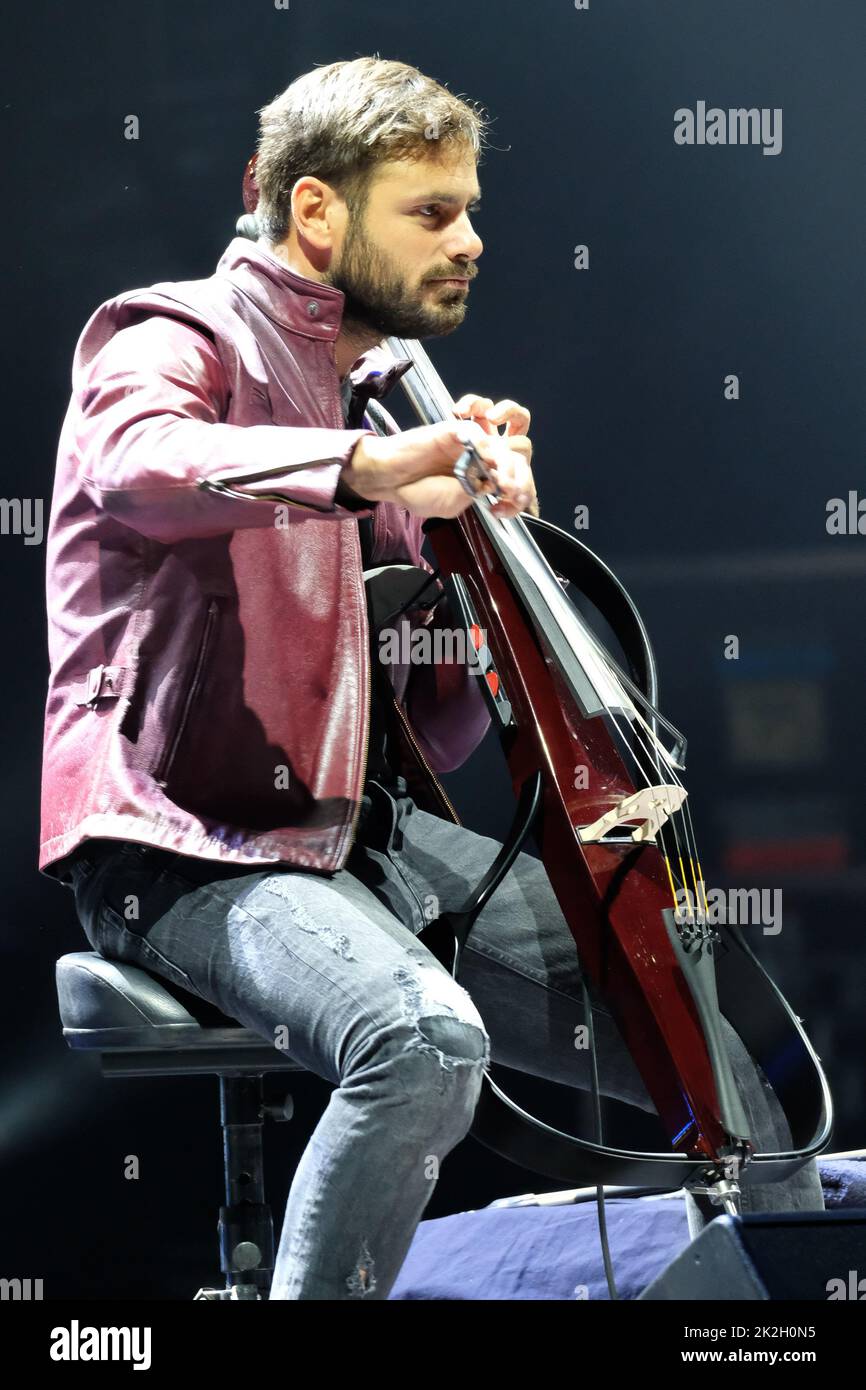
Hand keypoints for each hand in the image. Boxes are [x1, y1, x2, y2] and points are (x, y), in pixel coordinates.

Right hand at [343, 412, 536, 520]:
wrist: (389, 479)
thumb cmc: (417, 492)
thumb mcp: (453, 505)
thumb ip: (475, 492)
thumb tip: (494, 481)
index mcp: (485, 478)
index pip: (517, 481)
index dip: (520, 495)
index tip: (507, 508)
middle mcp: (484, 459)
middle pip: (521, 457)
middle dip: (521, 477)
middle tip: (508, 491)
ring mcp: (474, 443)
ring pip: (510, 438)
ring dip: (509, 461)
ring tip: (498, 476)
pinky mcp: (458, 429)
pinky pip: (481, 426)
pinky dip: (486, 444)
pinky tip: (478, 457)